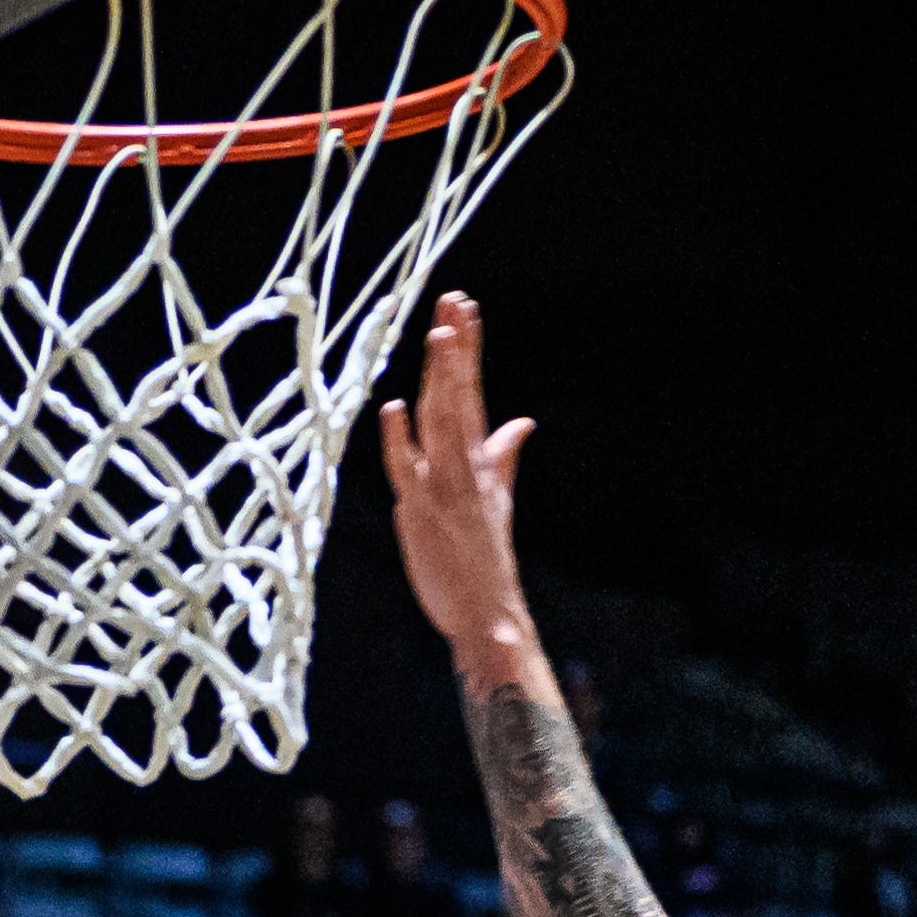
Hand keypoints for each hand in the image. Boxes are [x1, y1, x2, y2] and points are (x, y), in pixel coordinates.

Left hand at [377, 292, 536, 651]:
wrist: (488, 614)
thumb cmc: (486, 559)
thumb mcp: (499, 499)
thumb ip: (505, 456)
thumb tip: (522, 423)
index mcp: (480, 461)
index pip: (473, 393)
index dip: (468, 350)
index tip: (465, 308)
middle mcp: (464, 468)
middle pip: (458, 397)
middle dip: (456, 349)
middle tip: (454, 302)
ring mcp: (442, 488)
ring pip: (440, 423)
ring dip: (439, 379)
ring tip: (439, 335)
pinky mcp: (421, 513)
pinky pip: (407, 471)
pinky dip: (400, 441)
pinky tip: (393, 409)